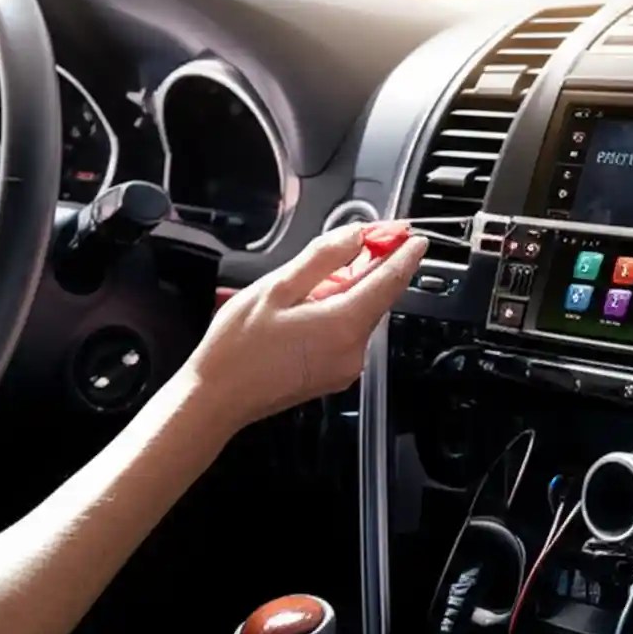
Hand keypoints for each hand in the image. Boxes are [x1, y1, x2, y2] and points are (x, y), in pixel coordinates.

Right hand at [180, 223, 426, 431]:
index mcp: (343, 324)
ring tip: (313, 280)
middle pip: (377, 297)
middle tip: (361, 240)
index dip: (404, 254)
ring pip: (362, 315)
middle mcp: (354, 350)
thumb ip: (323, 258)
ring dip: (352, 290)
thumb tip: (356, 237)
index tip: (414, 236)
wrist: (218, 397)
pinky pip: (349, 333)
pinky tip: (312, 305)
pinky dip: (341, 312)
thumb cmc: (238, 346)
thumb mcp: (277, 287)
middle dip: (373, 267)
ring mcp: (347, 366)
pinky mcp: (336, 375)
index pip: (390, 281)